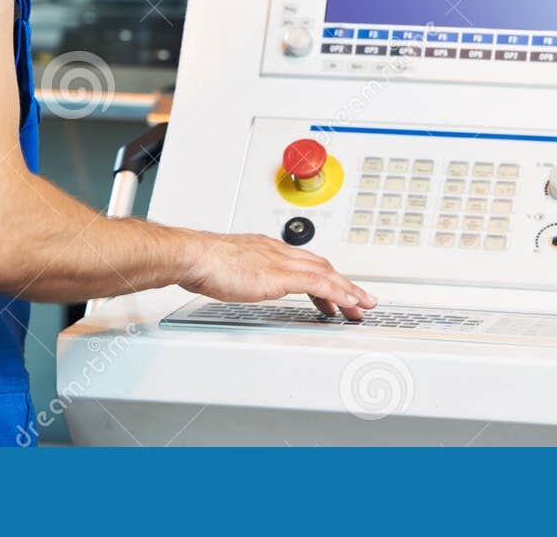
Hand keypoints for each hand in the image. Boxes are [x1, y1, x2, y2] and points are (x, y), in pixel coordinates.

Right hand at [181, 232, 376, 320]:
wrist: (195, 256)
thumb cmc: (205, 262)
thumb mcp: (230, 266)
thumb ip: (244, 272)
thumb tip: (243, 281)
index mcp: (269, 249)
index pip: (306, 262)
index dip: (326, 275)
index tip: (335, 288)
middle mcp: (280, 252)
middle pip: (323, 266)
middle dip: (344, 283)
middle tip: (359, 299)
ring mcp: (282, 263)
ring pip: (327, 274)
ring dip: (348, 290)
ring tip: (361, 305)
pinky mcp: (280, 277)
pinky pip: (319, 285)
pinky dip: (337, 294)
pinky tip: (347, 304)